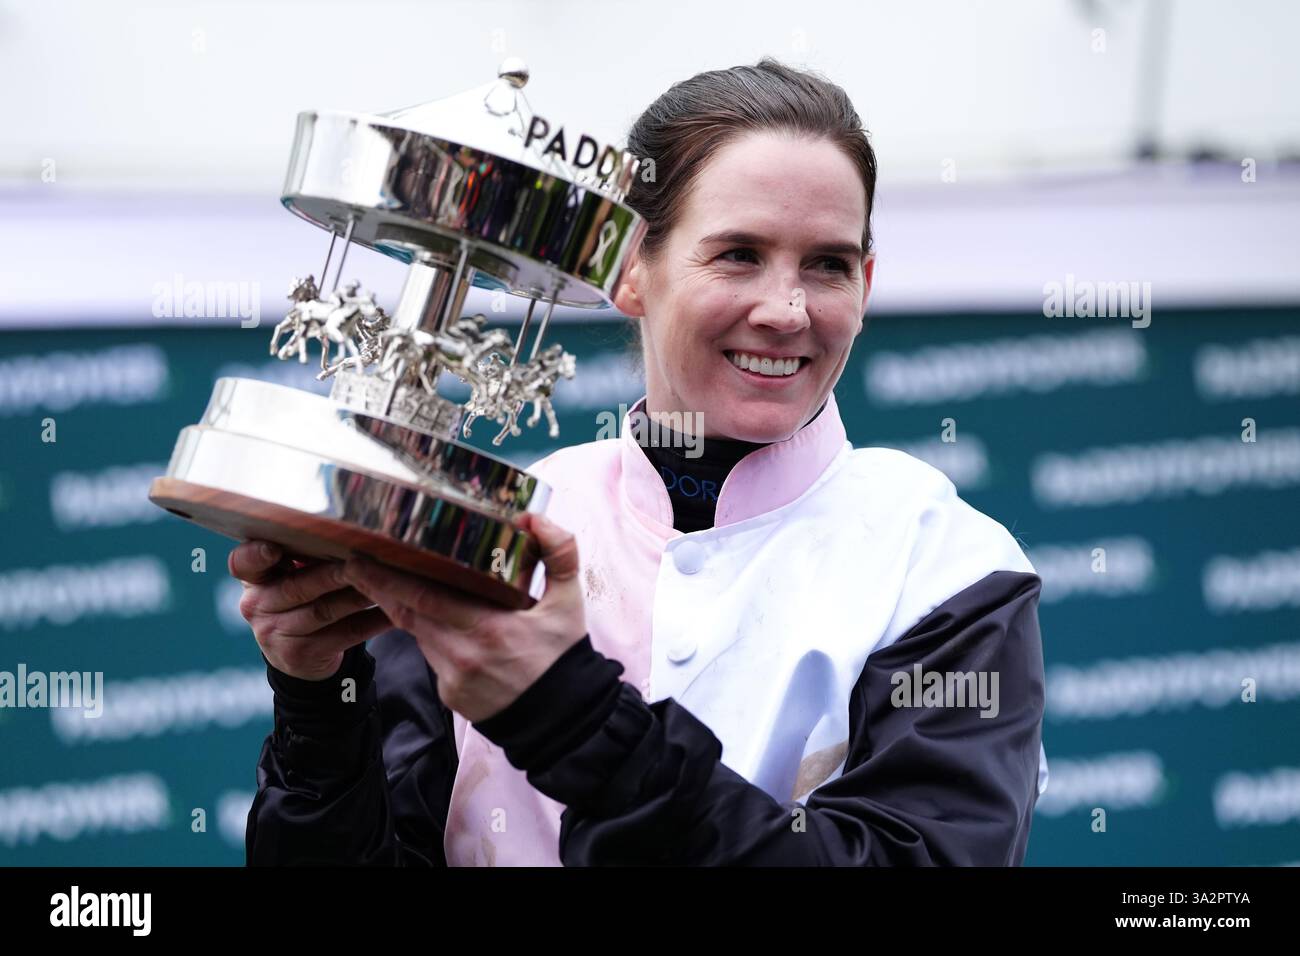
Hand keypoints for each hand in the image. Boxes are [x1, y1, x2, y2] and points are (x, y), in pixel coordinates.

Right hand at [229, 541, 393, 680]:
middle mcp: (257, 606)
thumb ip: (302, 555)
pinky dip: (373, 621)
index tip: (274, 548)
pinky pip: (345, 634)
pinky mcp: (302, 655)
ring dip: (359, 594)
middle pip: (298, 586)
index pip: (243, 563)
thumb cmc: (299, 598)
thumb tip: (346, 529)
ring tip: (387, 580)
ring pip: (324, 610)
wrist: (296, 653)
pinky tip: (395, 610)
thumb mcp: (288, 576)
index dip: (256, 555)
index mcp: (253, 578)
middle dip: (334, 573)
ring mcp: (276, 634)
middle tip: (364, 559)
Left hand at [341, 512, 585, 722]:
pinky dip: (429, 636)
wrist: (563, 718)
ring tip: (384, 584)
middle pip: (406, 613)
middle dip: (377, 587)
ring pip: (416, 633)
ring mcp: (451, 677)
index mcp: (488, 626)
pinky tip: (435, 623)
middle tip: (355, 563)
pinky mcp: (448, 695)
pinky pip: (430, 656)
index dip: (389, 577)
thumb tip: (536, 519)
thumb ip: (559, 554)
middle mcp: (462, 653)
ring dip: (403, 609)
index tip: (365, 555)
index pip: (424, 596)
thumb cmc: (563, 656)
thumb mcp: (569, 602)